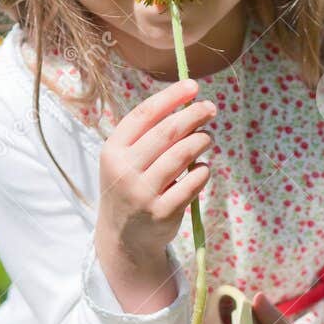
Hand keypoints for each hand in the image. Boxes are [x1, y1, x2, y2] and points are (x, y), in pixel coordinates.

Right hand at [96, 76, 215, 263]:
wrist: (123, 237)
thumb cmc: (129, 187)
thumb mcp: (125, 160)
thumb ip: (148, 135)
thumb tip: (187, 104)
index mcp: (113, 151)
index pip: (145, 114)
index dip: (171, 97)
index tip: (193, 86)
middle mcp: (125, 170)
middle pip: (168, 132)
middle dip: (194, 115)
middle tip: (210, 109)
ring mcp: (143, 193)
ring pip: (183, 154)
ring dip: (201, 141)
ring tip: (206, 138)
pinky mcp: (163, 212)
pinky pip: (193, 182)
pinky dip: (203, 171)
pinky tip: (201, 169)